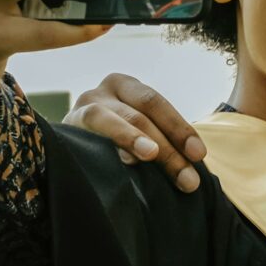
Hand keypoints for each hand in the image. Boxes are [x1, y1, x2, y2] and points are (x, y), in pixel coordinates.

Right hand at [64, 72, 206, 192]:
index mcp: (127, 86)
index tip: (199, 155)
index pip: (157, 104)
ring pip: (112, 120)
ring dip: (134, 138)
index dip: (180, 128)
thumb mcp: (139, 130)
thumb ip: (162, 141)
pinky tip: (123, 162)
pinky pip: (87, 135)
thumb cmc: (113, 138)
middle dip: (168, 149)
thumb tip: (190, 170)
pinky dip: (107, 146)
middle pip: (140, 116)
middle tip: (188, 179)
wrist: (67, 146)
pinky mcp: (66, 128)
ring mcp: (82, 107)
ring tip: (152, 154)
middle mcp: (103, 91)